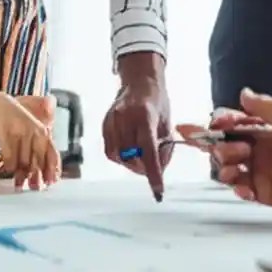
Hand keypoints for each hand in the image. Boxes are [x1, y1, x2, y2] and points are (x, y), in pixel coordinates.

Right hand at [0, 92, 60, 189]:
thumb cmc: (13, 121)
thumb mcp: (30, 130)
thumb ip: (37, 147)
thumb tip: (42, 170)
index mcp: (43, 131)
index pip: (52, 152)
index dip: (53, 168)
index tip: (52, 181)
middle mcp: (34, 131)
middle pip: (38, 160)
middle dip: (37, 176)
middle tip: (35, 187)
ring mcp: (21, 132)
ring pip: (23, 161)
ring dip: (21, 174)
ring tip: (20, 182)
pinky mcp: (7, 134)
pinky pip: (10, 157)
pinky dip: (9, 166)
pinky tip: (9, 170)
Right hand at [103, 53, 171, 198]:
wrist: (140, 81)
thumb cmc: (157, 101)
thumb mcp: (167, 122)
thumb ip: (164, 147)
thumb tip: (159, 171)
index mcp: (145, 116)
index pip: (148, 151)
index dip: (153, 173)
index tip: (158, 190)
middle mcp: (125, 118)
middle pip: (131, 156)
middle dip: (143, 167)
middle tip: (153, 165)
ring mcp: (112, 121)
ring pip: (119, 157)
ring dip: (132, 162)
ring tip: (142, 153)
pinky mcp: (104, 124)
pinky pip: (110, 151)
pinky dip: (121, 156)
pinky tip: (130, 148)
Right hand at [209, 88, 271, 210]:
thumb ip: (262, 105)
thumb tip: (244, 93)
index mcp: (263, 132)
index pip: (231, 127)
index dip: (219, 126)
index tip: (214, 125)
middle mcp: (258, 152)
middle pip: (224, 148)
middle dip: (221, 148)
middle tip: (237, 150)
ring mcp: (260, 173)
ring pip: (227, 170)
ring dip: (224, 168)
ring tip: (234, 168)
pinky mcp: (263, 193)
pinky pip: (241, 190)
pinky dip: (237, 188)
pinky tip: (243, 187)